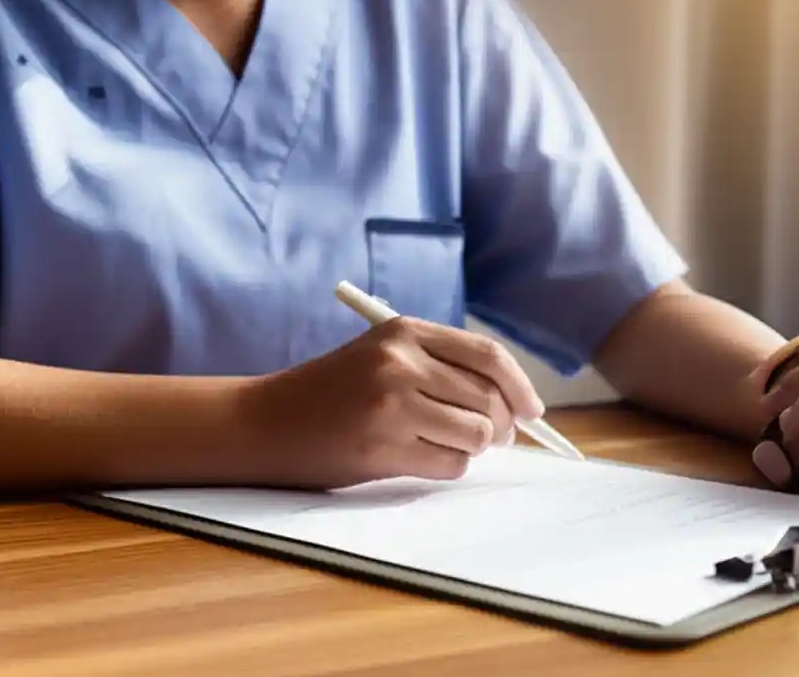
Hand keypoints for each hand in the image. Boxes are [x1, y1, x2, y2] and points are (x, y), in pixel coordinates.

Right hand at [241, 317, 544, 488]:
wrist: (266, 422)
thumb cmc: (334, 391)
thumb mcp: (384, 355)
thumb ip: (443, 367)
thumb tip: (516, 406)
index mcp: (404, 332)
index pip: (488, 356)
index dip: (520, 386)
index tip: (533, 410)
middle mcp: (400, 363)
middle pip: (488, 399)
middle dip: (502, 425)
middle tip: (497, 438)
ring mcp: (391, 406)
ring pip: (476, 435)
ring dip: (472, 447)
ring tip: (443, 443)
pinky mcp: (382, 447)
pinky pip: (450, 464)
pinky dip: (448, 466)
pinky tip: (419, 457)